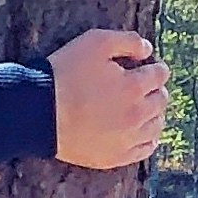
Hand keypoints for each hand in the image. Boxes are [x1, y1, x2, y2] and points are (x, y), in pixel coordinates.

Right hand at [49, 29, 168, 170]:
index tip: (143, 66)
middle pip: (161, 100)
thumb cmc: (64, 74)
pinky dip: (147, 139)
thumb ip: (128, 40)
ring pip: (156, 125)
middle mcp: (136, 115)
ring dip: (152, 113)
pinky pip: (145, 149)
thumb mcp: (94, 42)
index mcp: (134, 86)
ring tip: (139, 107)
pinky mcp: (115, 156)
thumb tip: (148, 50)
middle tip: (139, 86)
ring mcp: (127, 139)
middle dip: (153, 89)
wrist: (36, 113)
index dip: (153, 66)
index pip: (160, 74)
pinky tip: (138, 131)